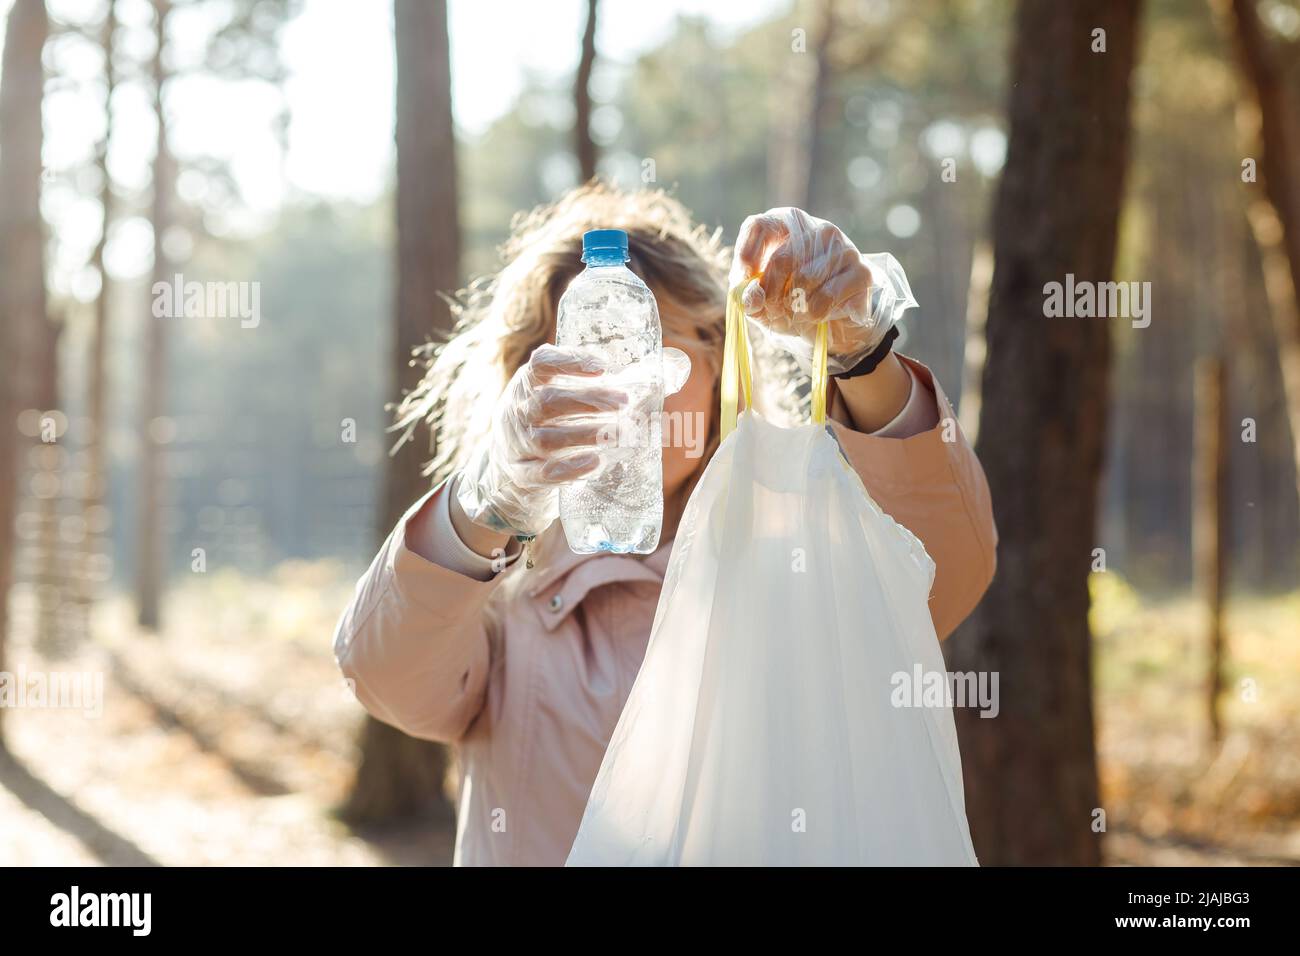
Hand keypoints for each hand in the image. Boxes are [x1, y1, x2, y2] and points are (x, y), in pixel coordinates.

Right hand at [455, 343, 689, 537]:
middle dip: (588, 400)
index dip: (569, 362)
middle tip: (624, 402)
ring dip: (584, 434)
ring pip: (546, 439)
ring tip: (618, 433)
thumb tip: (671, 373)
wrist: (508, 464)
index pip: (541, 364)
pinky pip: (542, 474)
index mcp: (528, 383)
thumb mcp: (560, 395)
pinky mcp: (522, 475)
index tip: (603, 366)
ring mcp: (517, 444)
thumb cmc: (549, 421)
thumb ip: (601, 384)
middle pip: (547, 402)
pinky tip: (595, 462)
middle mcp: (518, 410)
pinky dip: (569, 469)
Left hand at [731, 207, 916, 374]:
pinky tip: (815, 315)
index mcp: (789, 226)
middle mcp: (818, 230)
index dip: (747, 253)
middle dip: (770, 292)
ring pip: (806, 278)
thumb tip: (751, 298)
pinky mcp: (861, 272)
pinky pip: (827, 296)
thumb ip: (750, 298)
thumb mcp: (763, 301)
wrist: (835, 321)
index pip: (761, 225)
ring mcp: (844, 248)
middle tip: (769, 309)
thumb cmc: (792, 301)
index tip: (743, 277)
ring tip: (794, 313)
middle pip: (782, 258)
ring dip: (793, 306)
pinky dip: (814, 313)